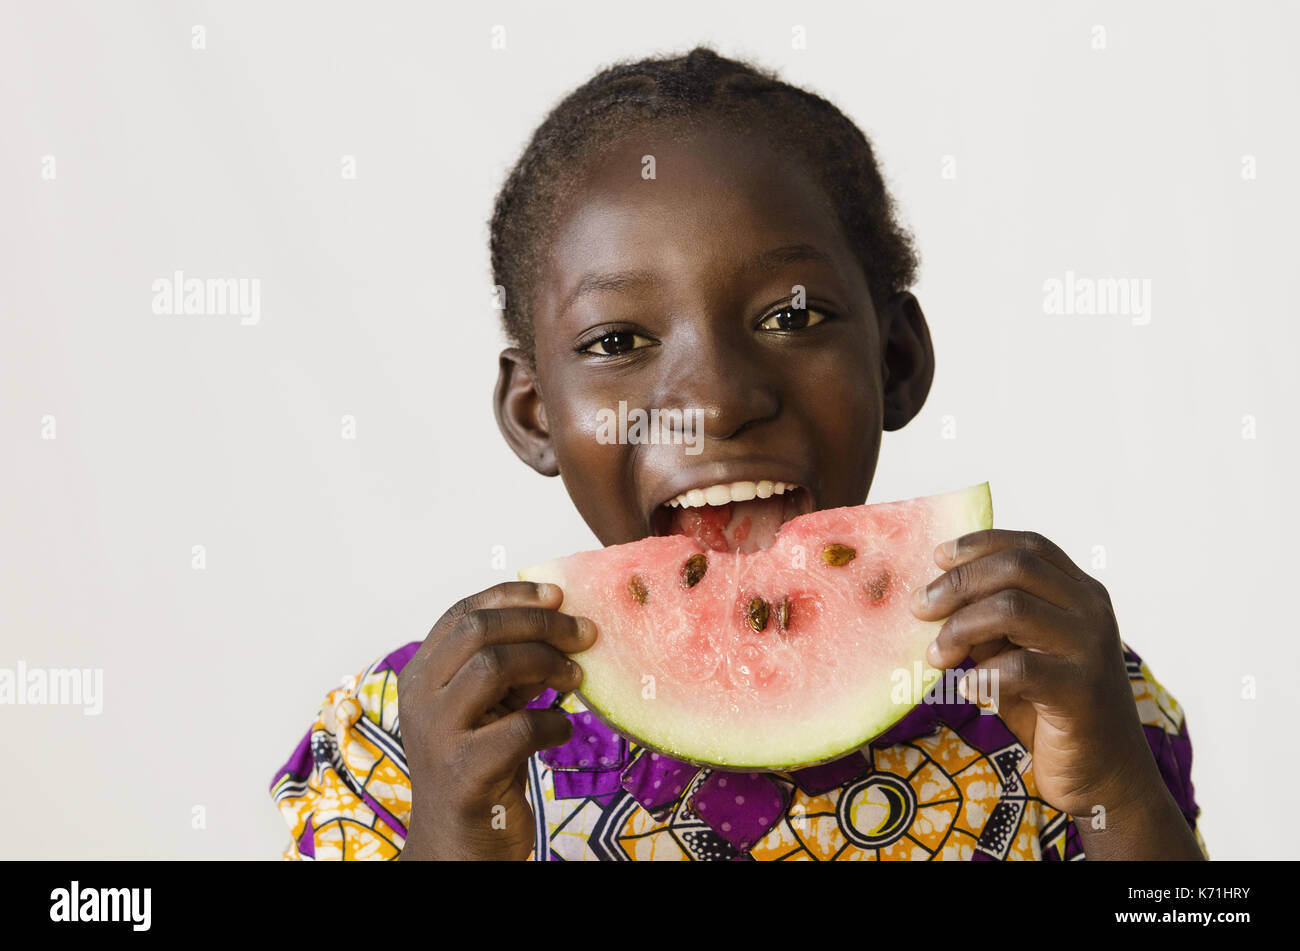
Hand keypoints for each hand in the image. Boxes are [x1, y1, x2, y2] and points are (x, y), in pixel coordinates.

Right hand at [395, 581, 595, 859]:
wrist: (456, 849)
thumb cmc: (478, 772)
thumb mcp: (485, 710)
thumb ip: (507, 669)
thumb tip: (559, 625)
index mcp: (421, 676)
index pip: (462, 614)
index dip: (512, 597)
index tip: (558, 595)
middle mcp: (420, 700)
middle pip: (479, 631)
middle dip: (540, 623)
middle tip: (584, 634)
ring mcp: (437, 737)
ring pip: (492, 667)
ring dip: (547, 664)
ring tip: (574, 680)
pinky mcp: (464, 774)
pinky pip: (519, 729)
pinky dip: (553, 724)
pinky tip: (561, 731)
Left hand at [909, 529, 1159, 820]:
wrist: (1105, 775)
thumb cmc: (1050, 709)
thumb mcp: (1015, 653)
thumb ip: (988, 623)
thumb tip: (933, 597)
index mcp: (1080, 593)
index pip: (1029, 546)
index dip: (980, 544)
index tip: (937, 557)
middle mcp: (1092, 611)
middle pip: (1016, 569)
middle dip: (958, 583)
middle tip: (920, 609)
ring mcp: (1091, 649)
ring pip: (1013, 609)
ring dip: (961, 628)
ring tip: (937, 656)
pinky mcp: (1082, 692)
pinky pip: (1020, 668)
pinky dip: (982, 675)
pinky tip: (967, 688)